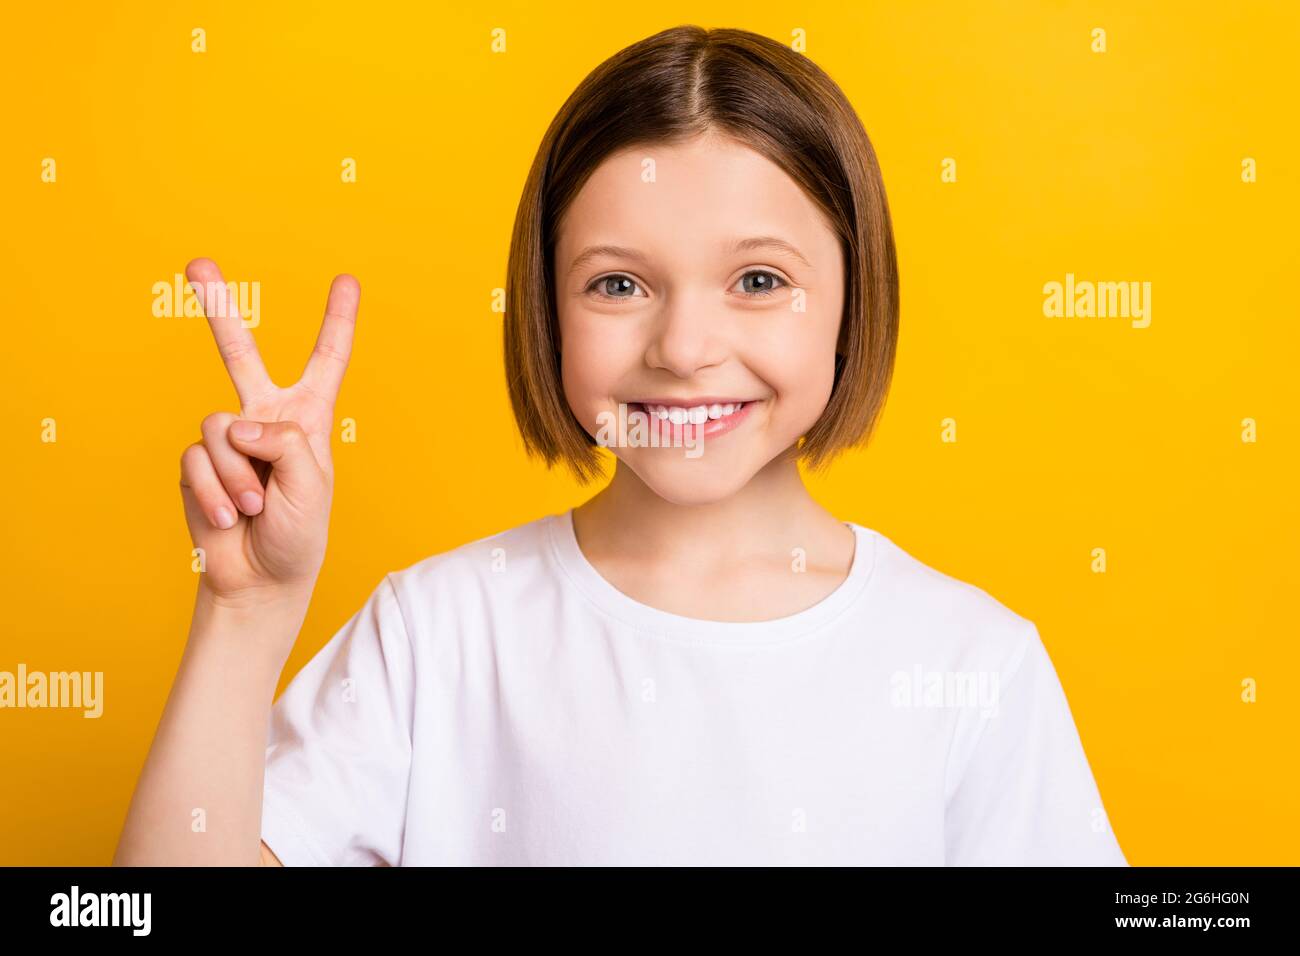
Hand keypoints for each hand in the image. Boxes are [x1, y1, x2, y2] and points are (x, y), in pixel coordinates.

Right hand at [178, 258, 358, 603]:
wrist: (259, 578)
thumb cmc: (297, 533)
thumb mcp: (311, 485)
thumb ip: (283, 442)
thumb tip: (237, 424)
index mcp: (307, 419)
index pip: (326, 362)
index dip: (337, 322)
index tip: (347, 280)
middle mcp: (264, 419)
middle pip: (239, 354)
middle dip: (218, 308)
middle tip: (196, 263)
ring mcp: (227, 440)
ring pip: (219, 429)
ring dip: (238, 478)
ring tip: (254, 508)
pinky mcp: (197, 464)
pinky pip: (197, 460)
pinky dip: (214, 492)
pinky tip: (229, 517)